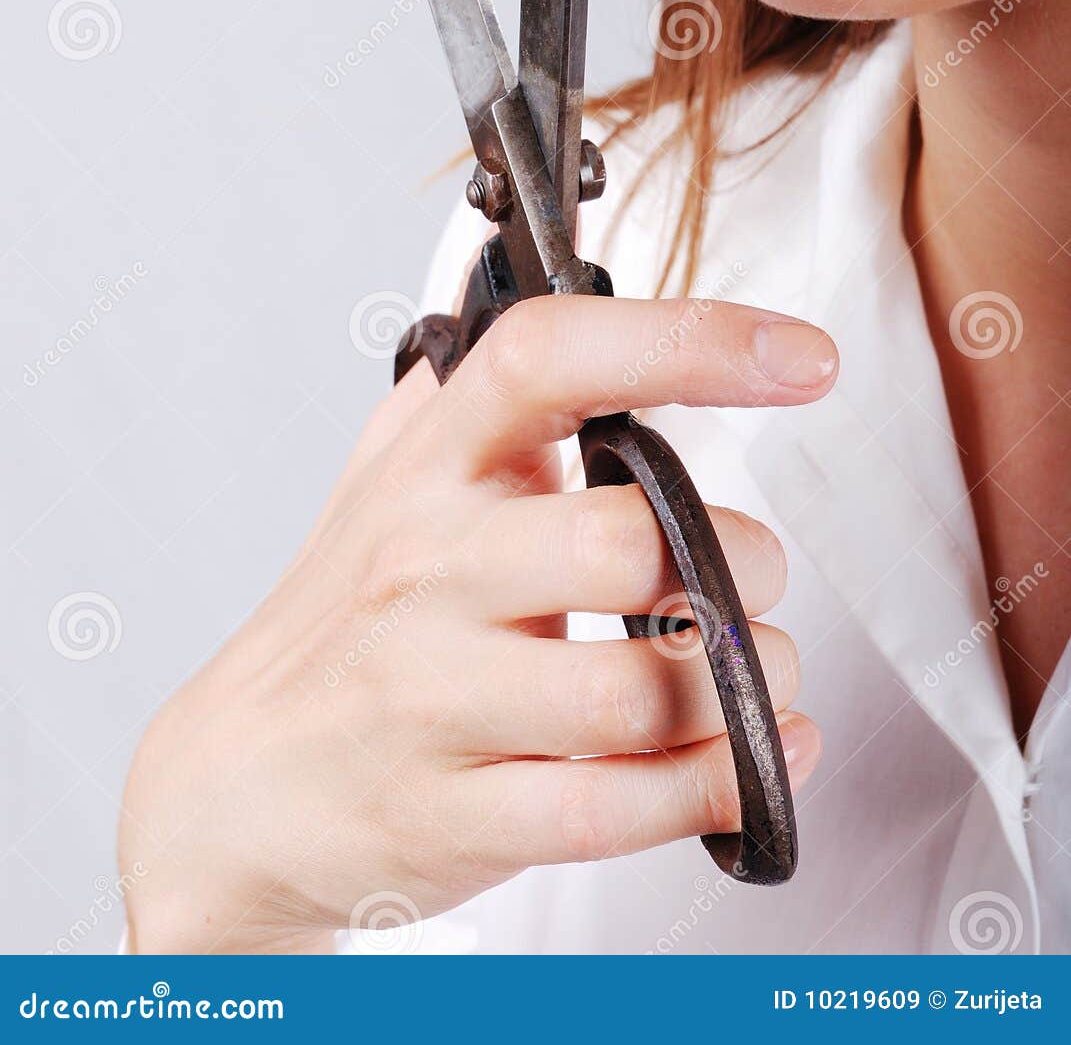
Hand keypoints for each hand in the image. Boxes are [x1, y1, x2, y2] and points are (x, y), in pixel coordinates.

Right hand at [119, 293, 835, 952]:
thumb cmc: (344, 617)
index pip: (550, 359)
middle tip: (750, 577)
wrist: (240, 782)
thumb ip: (482, 393)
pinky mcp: (458, 813)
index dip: (686, 340)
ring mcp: (435, 697)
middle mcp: (429, 568)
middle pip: (625, 541)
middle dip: (738, 563)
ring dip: (741, 686)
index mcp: (431, 463)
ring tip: (751, 674)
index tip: (798, 358)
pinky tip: (748, 763)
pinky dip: (718, 787)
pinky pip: (620, 807)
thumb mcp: (389, 474)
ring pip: (640, 689)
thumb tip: (598, 312)